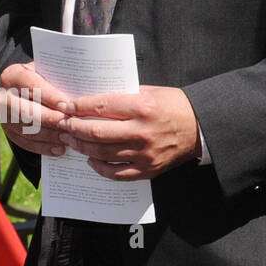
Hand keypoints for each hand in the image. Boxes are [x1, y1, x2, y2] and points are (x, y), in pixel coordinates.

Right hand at [0, 61, 73, 156]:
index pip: (32, 86)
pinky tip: (60, 149)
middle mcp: (4, 96)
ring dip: (49, 135)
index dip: (50, 96)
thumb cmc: (47, 77)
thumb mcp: (50, 71)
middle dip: (50, 119)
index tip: (67, 104)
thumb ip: (61, 78)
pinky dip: (43, 147)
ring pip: (26, 129)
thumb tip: (85, 89)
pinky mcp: (9, 132)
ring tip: (69, 138)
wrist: (28, 87)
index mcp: (14, 75)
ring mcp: (4, 116)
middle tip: (69, 124)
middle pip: (27, 110)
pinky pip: (25, 142)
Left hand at [58, 86, 200, 180]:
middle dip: (73, 128)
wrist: (202, 127)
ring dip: (81, 147)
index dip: (79, 107)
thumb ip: (125, 96)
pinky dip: (99, 167)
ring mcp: (144, 153)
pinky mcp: (148, 169)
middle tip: (63, 125)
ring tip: (71, 141)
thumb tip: (94, 100)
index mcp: (143, 108)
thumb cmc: (177, 106)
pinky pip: (115, 172)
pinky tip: (92, 160)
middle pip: (95, 132)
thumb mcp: (152, 92)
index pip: (101, 106)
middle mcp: (142, 131)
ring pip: (101, 153)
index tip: (67, 107)